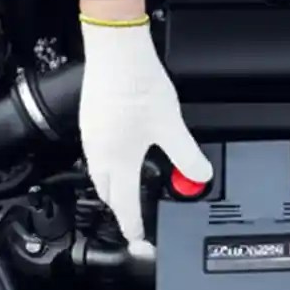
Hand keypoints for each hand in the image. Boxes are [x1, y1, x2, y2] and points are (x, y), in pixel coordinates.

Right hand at [79, 19, 211, 241]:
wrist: (116, 52)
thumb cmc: (139, 84)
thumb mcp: (171, 125)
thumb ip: (186, 155)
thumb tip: (199, 175)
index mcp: (118, 159)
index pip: (124, 204)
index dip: (132, 225)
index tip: (137, 238)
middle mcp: (99, 151)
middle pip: (106, 192)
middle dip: (120, 207)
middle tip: (133, 215)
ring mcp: (91, 135)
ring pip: (98, 172)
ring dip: (112, 185)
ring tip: (128, 188)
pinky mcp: (90, 119)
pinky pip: (96, 152)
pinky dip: (107, 163)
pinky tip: (120, 153)